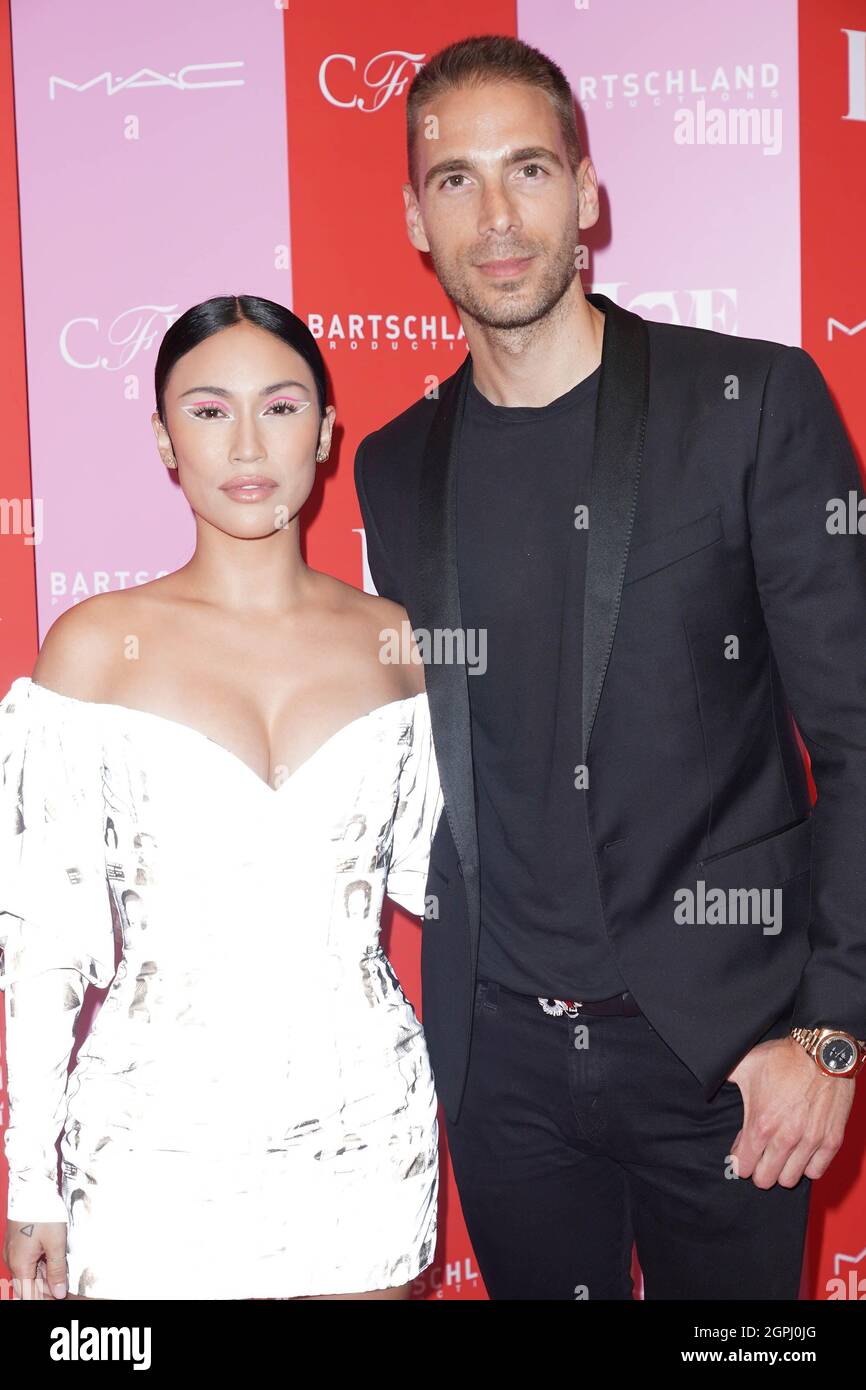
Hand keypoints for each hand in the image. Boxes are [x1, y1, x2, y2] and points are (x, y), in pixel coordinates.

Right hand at [2, 1217, 68, 1298]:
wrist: (32, 1188)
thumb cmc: (43, 1213)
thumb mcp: (56, 1244)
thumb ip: (57, 1271)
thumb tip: (59, 1292)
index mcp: (20, 1264)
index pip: (29, 1294)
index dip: (46, 1298)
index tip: (60, 1296)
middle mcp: (13, 1260)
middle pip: (29, 1284)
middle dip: (46, 1288)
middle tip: (64, 1286)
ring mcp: (14, 1251)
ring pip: (29, 1272)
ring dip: (45, 1275)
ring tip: (63, 1273)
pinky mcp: (18, 1242)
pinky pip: (28, 1260)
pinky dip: (41, 1263)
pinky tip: (55, 1260)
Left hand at [725, 1036, 854, 1187]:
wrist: (822, 1052)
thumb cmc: (784, 1058)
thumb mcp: (745, 1065)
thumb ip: (725, 1078)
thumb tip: (708, 1080)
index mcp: (760, 1124)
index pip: (743, 1166)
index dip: (739, 1161)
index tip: (741, 1152)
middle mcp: (785, 1138)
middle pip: (766, 1179)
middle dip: (759, 1171)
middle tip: (760, 1157)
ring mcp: (810, 1142)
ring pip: (790, 1179)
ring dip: (782, 1170)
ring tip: (780, 1156)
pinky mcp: (831, 1141)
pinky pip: (816, 1171)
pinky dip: (807, 1167)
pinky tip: (801, 1154)